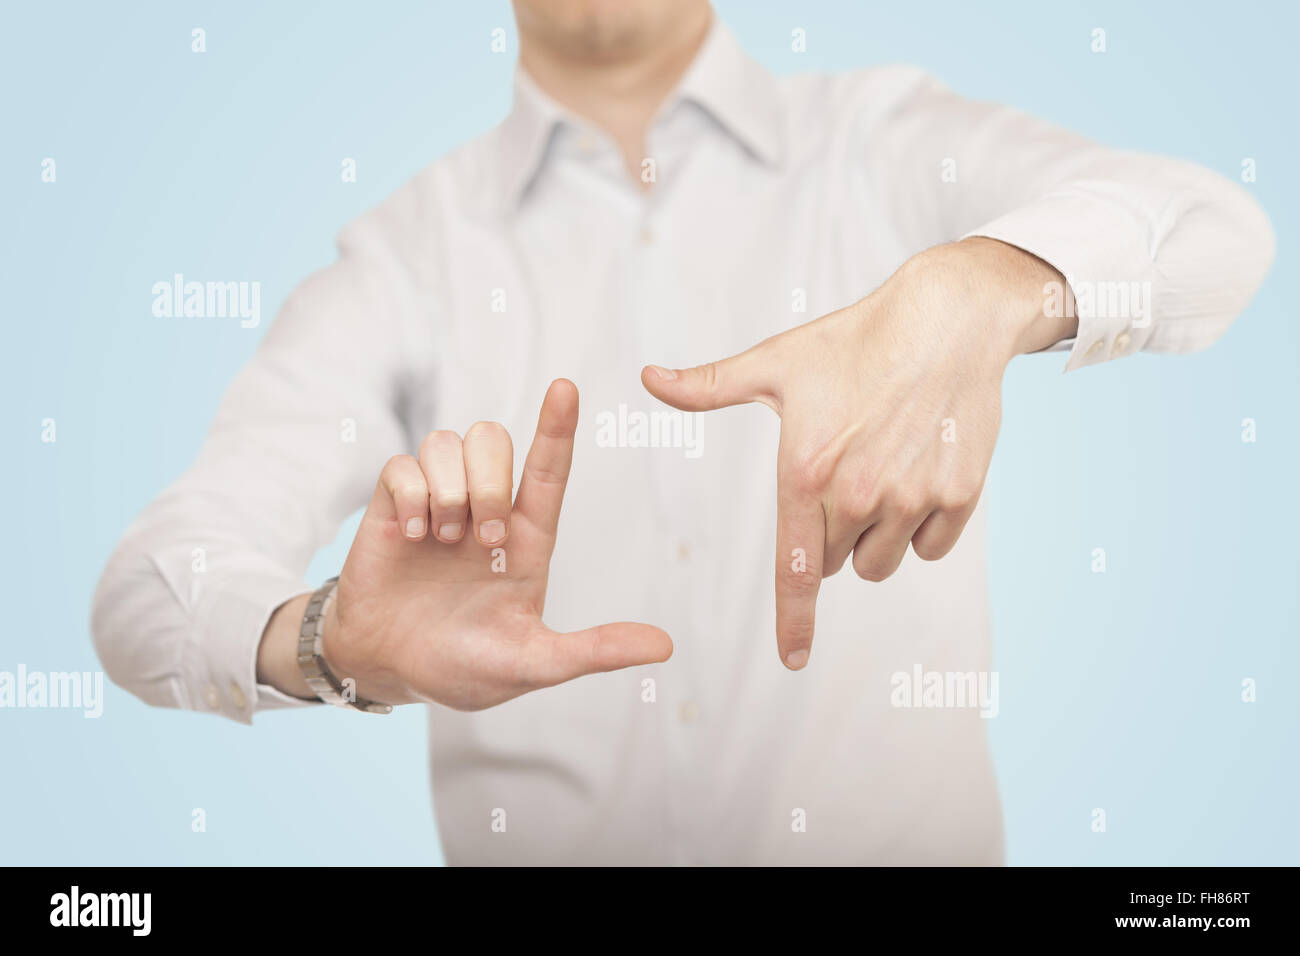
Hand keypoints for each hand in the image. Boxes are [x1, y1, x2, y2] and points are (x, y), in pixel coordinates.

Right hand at [318, 379, 671, 709]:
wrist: (390, 670)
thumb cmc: (464, 666)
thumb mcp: (534, 663)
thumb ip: (593, 651)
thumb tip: (666, 646)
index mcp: (527, 538)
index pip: (549, 469)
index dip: (557, 427)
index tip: (566, 387)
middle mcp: (485, 509)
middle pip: (493, 439)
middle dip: (488, 484)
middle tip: (481, 539)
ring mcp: (438, 503)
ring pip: (447, 442)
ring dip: (446, 491)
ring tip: (436, 541)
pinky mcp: (393, 506)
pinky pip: (403, 465)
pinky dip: (409, 498)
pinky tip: (409, 538)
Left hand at [641, 238, 1072, 670]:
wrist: (946, 319)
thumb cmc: (855, 340)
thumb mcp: (776, 363)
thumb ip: (709, 385)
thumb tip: (649, 380)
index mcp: (805, 472)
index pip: (793, 571)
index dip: (793, 622)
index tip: (793, 660)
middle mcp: (857, 495)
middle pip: (833, 564)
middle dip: (831, 538)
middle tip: (843, 476)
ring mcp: (911, 498)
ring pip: (882, 562)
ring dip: (876, 538)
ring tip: (883, 473)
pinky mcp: (957, 495)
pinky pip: (932, 547)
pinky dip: (924, 525)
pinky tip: (920, 472)